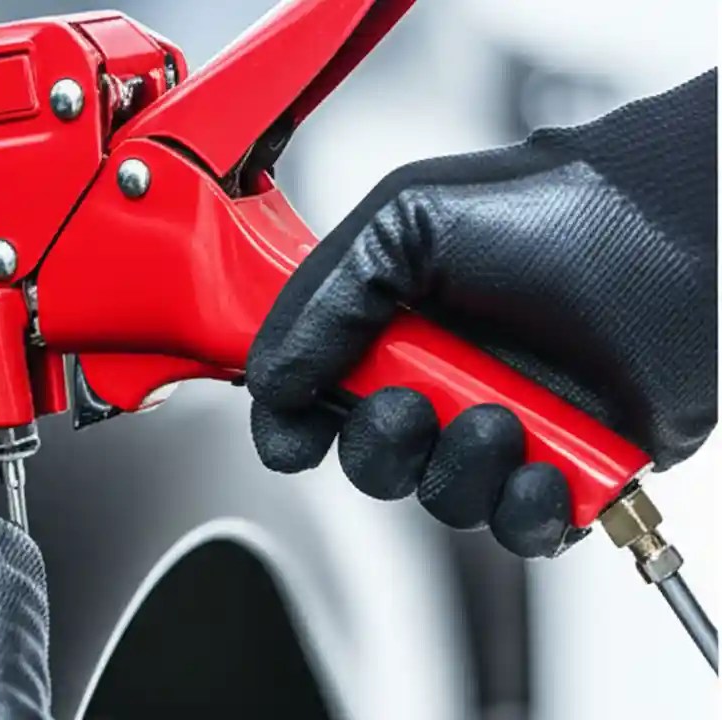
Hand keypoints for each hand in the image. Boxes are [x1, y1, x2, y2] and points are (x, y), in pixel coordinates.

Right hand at [248, 70, 716, 557]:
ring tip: (506, 421)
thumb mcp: (405, 220)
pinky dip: (526, 513)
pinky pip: (523, 530)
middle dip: (382, 447)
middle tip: (415, 406)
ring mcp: (507, 427)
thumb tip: (272, 378)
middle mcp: (445, 380)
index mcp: (394, 326)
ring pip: (443, 500)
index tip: (293, 437)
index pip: (314, 395)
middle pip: (371, 460)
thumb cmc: (558, 208)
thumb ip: (321, 297)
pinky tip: (544, 468)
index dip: (293, 425)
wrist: (681, 233)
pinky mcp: (571, 467)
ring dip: (461, 471)